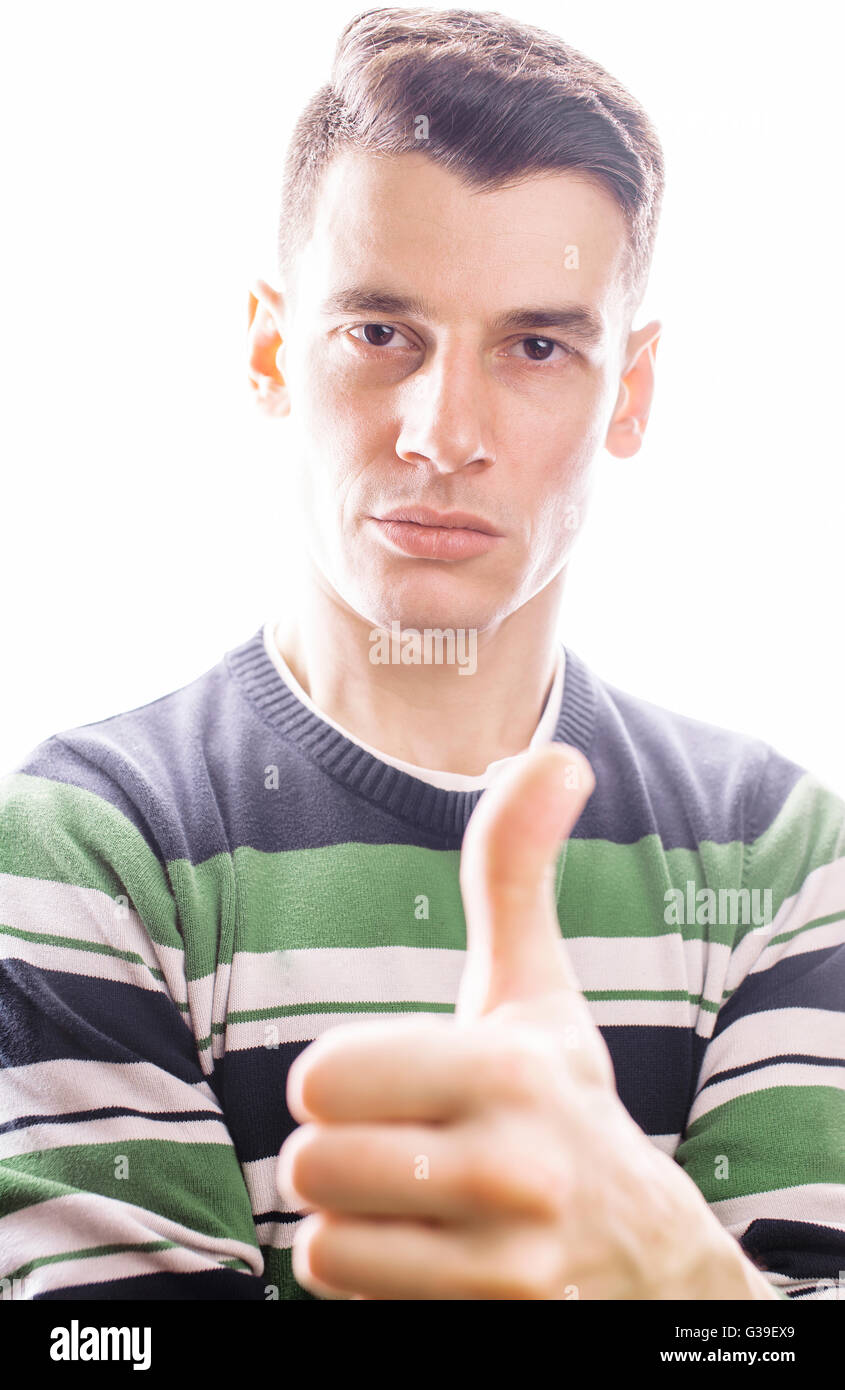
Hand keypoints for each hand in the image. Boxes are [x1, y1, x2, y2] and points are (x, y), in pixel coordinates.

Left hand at [276, 744, 775, 1298]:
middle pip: (311, 1167)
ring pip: (324, 1248)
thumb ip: (515, 870)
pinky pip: (352, 1308)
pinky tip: (432, 1260)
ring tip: (417, 1205)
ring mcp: (503, 1272)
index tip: (384, 1083)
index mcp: (509, 1072)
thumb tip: (552, 751)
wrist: (639, 1251)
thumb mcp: (536, 988)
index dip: (336, 1080)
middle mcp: (515, 1176)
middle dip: (337, 1155)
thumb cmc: (560, 1097)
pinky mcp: (485, 1333)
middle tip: (401, 1147)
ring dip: (351, 1225)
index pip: (324, 1080)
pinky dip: (372, 1285)